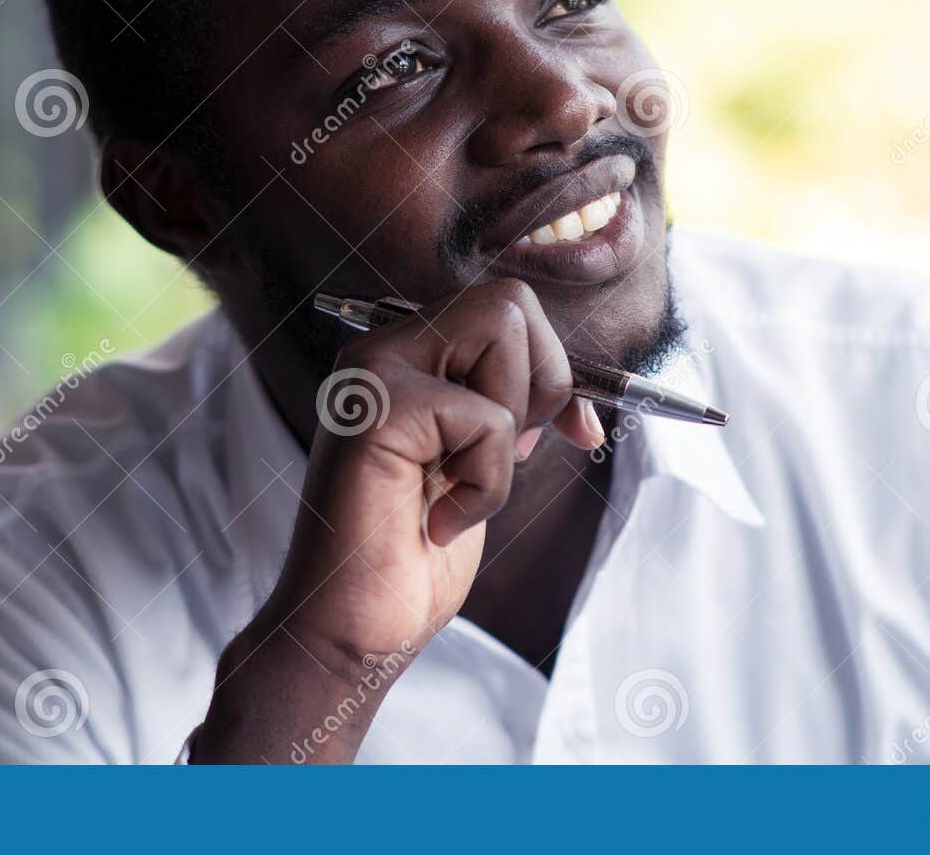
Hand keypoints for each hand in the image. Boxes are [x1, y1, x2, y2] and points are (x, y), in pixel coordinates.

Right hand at [261, 278, 604, 667]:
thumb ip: (508, 411)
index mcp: (405, 356)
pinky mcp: (379, 410)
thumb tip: (580, 395)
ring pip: (504, 329)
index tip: (573, 431)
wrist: (349, 628)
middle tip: (512, 453)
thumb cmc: (410, 554)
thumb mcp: (478, 463)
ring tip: (460, 484)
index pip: (508, 309)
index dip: (559, 366)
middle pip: (511, 302)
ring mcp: (375, 372)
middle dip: (545, 380)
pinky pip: (489, 418)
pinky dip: (488, 483)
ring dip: (511, 429)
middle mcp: (383, 349)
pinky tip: (440, 519)